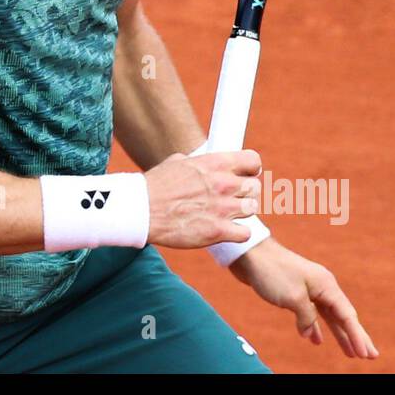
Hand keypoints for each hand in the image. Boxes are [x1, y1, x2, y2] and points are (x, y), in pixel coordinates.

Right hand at [144, 150, 262, 248]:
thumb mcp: (176, 163)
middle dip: (246, 193)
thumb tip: (200, 162)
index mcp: (214, 164)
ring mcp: (222, 208)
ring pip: (252, 209)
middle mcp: (222, 184)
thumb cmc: (154, 186)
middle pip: (254, 187)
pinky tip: (225, 231)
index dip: (251, 169)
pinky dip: (238, 234)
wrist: (140, 211)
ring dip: (242, 213)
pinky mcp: (218, 231)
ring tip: (226, 215)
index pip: (252, 161)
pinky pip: (245, 233)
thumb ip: (197, 163)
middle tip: (232, 200)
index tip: (245, 175)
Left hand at [229, 238, 378, 358]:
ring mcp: (308, 289)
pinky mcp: (294, 292)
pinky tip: (315, 340)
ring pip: (328, 316)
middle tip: (370, 356)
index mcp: (326, 285)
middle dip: (356, 336)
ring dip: (338, 334)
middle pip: (343, 316)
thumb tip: (309, 334)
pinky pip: (311, 314)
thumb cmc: (272, 271)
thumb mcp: (293, 298)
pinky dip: (315, 327)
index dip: (358, 336)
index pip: (347, 316)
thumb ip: (306, 318)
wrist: (249, 253)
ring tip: (350, 353)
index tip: (367, 355)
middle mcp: (322, 286)